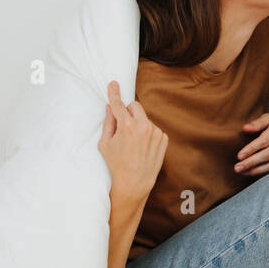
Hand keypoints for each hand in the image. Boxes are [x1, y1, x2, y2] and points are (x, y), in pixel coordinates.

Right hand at [98, 81, 166, 203]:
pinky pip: (153, 128)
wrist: (134, 183)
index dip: (114, 93)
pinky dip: (147, 133)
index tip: (114, 84)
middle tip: (123, 125)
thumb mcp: (105, 144)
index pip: (119, 104)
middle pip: (135, 106)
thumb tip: (110, 107)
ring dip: (138, 124)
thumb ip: (108, 122)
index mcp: (126, 127)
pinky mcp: (164, 138)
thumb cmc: (115, 165)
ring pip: (144, 118)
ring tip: (133, 143)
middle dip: (128, 112)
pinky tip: (142, 147)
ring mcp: (156, 132)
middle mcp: (144, 127)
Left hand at [236, 109, 268, 175]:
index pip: (264, 140)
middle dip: (252, 163)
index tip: (239, 156)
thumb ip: (257, 123)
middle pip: (268, 154)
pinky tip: (257, 173)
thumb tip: (245, 129)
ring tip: (244, 172)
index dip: (251, 149)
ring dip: (258, 170)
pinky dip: (268, 172)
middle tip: (238, 168)